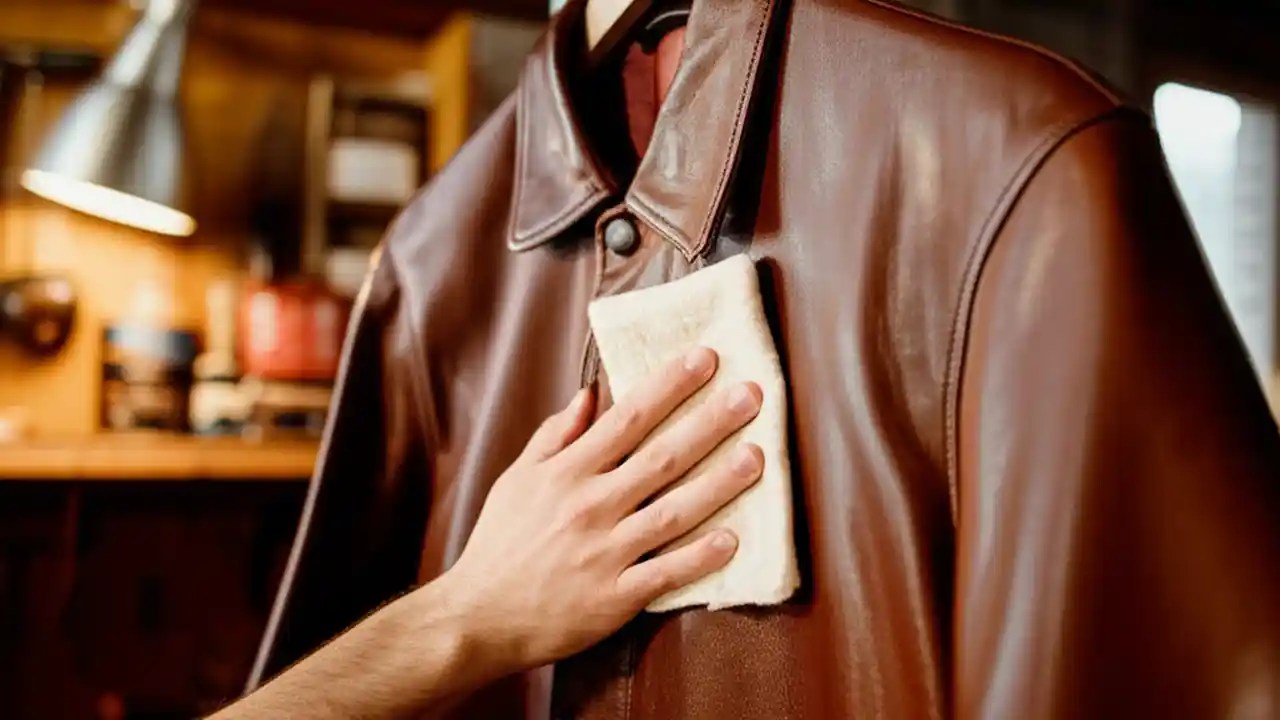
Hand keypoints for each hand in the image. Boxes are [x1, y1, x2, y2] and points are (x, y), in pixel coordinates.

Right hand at [437, 347, 763, 675]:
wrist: (479, 617)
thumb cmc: (501, 543)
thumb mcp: (518, 478)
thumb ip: (555, 436)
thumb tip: (589, 394)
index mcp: (567, 472)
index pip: (627, 418)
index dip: (668, 386)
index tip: (704, 358)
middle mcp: (590, 506)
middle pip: (661, 457)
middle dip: (709, 423)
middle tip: (751, 395)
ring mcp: (605, 552)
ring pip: (673, 512)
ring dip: (718, 484)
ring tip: (758, 457)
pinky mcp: (615, 597)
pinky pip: (665, 573)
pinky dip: (699, 557)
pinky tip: (733, 539)